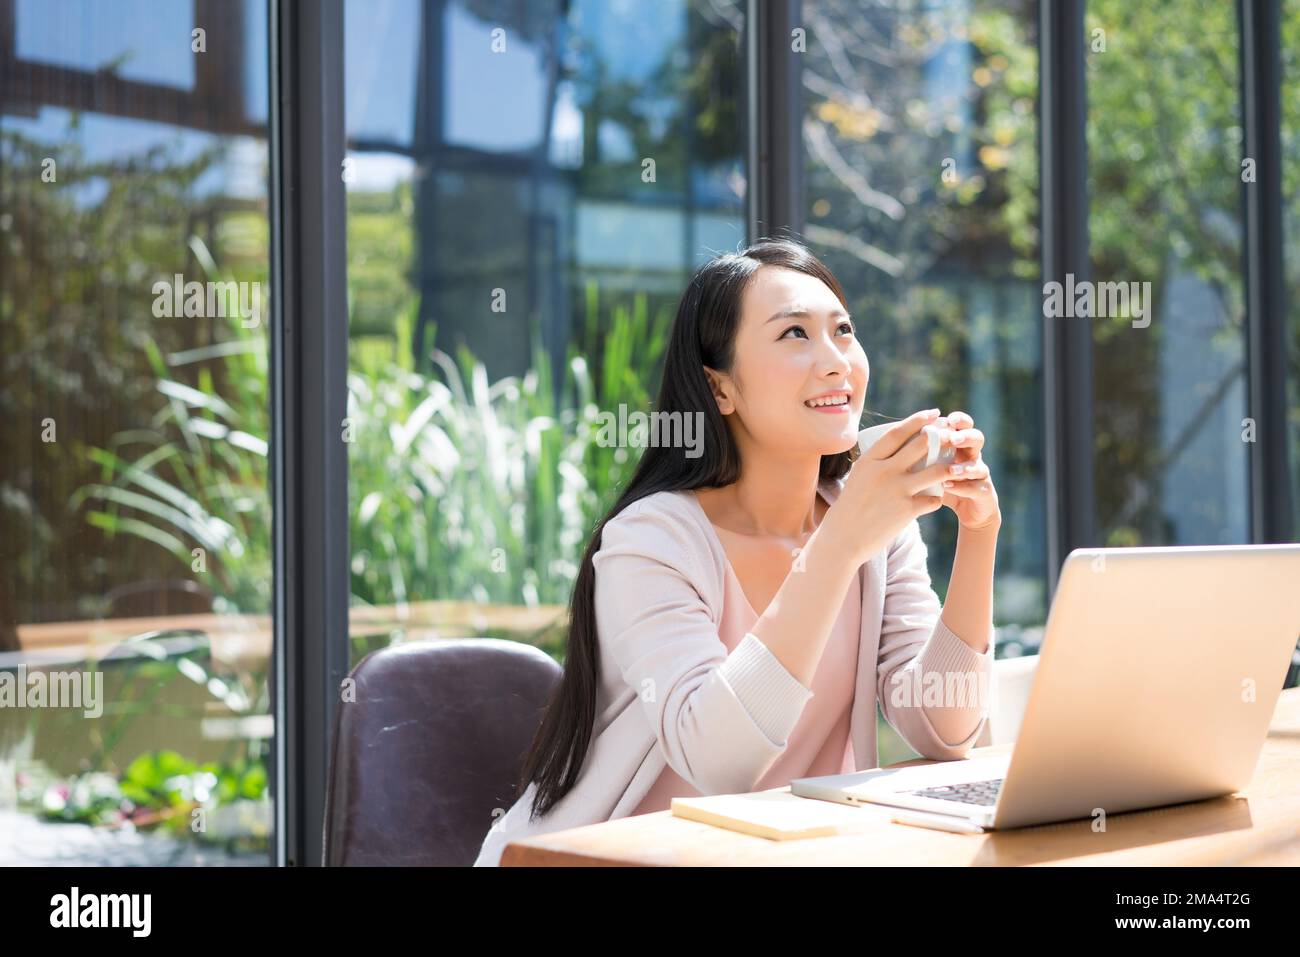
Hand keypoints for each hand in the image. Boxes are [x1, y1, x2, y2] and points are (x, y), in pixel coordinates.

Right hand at [824, 408, 958, 564]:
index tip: (933, 413)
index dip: (918, 420)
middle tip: (952, 434)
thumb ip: (877, 464)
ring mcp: (897, 490)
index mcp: (869, 461)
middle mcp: (884, 471)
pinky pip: (934, 499)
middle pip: (921, 445)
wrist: (843, 539)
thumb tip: (899, 450)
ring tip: (956, 466)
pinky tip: (934, 500)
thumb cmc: (849, 508)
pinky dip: (937, 499)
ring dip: (949, 467)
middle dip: (942, 436)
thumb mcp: (858, 478)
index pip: (897, 432)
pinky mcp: (907, 510)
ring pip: (937, 471)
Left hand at [933, 410, 1000, 531]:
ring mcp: (981, 474)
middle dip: (966, 437)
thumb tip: (896, 437)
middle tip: (953, 440)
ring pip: (980, 466)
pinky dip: (964, 488)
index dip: (960, 420)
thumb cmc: (943, 483)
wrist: (966, 509)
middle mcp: (973, 456)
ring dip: (966, 467)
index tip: (949, 418)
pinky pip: (978, 489)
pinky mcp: (985, 493)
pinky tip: (950, 488)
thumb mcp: (931, 467)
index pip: (964, 426)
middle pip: (977, 439)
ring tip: (952, 470)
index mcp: (961, 446)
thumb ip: (921, 453)